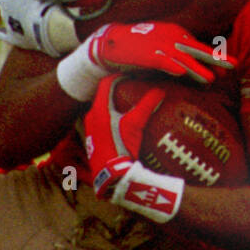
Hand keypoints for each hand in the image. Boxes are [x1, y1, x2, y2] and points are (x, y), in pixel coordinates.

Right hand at [57, 21, 232, 101]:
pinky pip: (162, 61)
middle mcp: (171, 37)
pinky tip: (181, 73)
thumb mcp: (163, 48)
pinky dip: (171, 66)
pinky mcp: (146, 54)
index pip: (200, 47)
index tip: (231, 66)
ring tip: (210, 79)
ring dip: (196, 69)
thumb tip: (195, 69)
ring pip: (182, 59)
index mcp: (177, 33)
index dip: (216, 57)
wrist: (112, 42)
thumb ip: (179, 57)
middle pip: (198, 50)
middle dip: (216, 59)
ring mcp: (159, 45)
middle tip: (233, 67)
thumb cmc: (139, 48)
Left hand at [83, 78, 182, 222]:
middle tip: (130, 87)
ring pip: (101, 111)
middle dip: (116, 91)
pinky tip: (121, 125)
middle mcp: (90, 117)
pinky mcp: (92, 142)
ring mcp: (90, 130)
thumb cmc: (121, 146)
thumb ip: (147, 105)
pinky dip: (110, 119)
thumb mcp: (136, 124)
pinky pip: (100, 124)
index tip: (129, 73)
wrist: (111, 175)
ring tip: (127, 105)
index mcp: (99, 109)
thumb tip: (160, 90)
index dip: (117, 76)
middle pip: (102, 97)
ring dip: (113, 106)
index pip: (105, 84)